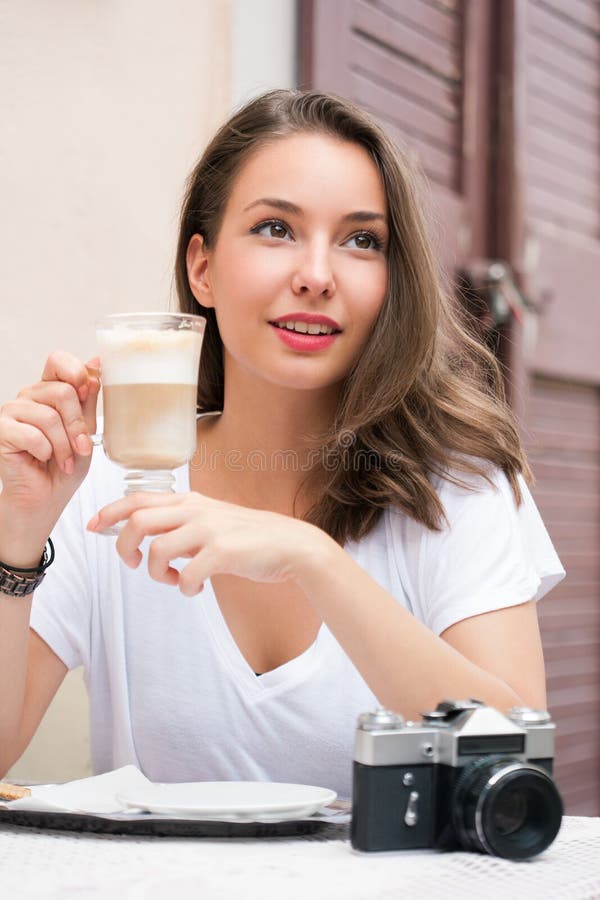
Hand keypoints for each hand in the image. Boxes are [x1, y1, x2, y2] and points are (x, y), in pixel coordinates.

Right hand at [0, 351, 99, 521]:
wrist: (45, 498)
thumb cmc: (65, 467)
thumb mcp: (85, 431)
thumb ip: (88, 400)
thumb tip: (96, 363)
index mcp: (49, 391)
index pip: (58, 361)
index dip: (76, 372)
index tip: (87, 393)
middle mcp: (29, 397)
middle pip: (62, 391)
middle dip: (77, 425)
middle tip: (81, 447)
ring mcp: (12, 412)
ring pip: (49, 416)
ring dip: (63, 445)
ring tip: (65, 461)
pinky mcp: (1, 430)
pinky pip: (32, 434)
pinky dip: (46, 452)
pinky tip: (43, 460)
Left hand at [87, 492, 330, 596]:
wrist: (291, 545)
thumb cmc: (249, 538)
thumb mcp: (212, 520)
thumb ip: (182, 524)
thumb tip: (150, 539)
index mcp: (190, 500)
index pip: (138, 498)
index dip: (109, 511)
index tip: (93, 525)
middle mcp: (195, 510)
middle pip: (137, 521)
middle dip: (123, 546)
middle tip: (132, 564)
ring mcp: (209, 530)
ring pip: (156, 550)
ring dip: (155, 573)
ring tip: (171, 580)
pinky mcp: (222, 552)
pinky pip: (185, 576)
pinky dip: (184, 588)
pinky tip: (196, 588)